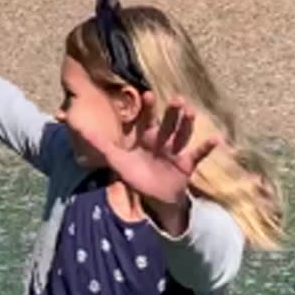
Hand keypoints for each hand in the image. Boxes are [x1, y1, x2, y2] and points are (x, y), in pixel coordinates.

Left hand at [85, 100, 219, 210]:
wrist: (155, 199)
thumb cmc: (135, 176)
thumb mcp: (116, 160)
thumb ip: (99, 143)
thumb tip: (76, 127)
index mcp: (145, 138)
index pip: (146, 120)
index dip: (147, 109)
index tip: (147, 94)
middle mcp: (161, 141)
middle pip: (167, 124)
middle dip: (171, 113)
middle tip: (176, 99)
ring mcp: (175, 151)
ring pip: (182, 135)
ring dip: (187, 124)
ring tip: (191, 112)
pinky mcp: (186, 164)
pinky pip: (198, 154)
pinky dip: (207, 148)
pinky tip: (217, 139)